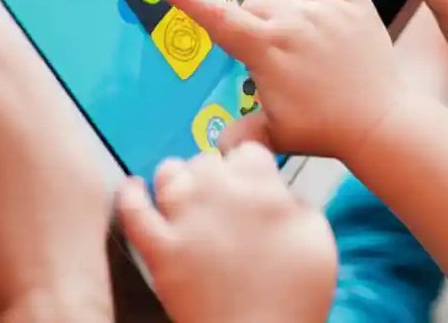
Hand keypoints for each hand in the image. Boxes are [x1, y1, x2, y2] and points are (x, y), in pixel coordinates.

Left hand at [117, 144, 335, 322]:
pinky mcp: (160, 248)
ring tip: (182, 186)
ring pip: (169, 173)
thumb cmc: (295, 296)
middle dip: (214, 172)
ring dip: (176, 177)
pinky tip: (133, 187)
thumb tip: (279, 193)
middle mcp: (217, 193)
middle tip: (221, 193)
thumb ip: (296, 203)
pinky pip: (132, 211)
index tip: (251, 178)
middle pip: (207, 160)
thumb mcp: (317, 238)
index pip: (248, 151)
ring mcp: (184, 219)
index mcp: (260, 187)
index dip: (250, 166)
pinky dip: (130, 195)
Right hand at [162, 0, 409, 160]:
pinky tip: (325, 20)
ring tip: (298, 35)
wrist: (381, 122)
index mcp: (266, 47)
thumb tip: (220, 146)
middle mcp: (294, 19)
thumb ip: (241, 134)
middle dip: (254, 22)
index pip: (218, 17)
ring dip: (287, 5)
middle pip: (255, 3)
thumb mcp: (275, 134)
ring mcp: (328, 8)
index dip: (190, 0)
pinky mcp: (358, 4)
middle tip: (270, 54)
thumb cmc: (324, 130)